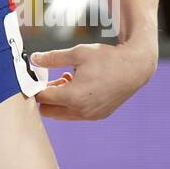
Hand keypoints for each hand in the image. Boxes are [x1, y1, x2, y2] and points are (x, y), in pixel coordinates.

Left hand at [30, 40, 156, 120]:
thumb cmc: (107, 58)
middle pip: (48, 111)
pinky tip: (80, 86)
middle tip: (54, 79)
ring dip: (59, 101)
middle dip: (47, 96)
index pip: (42, 98)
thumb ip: (52, 58)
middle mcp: (81, 110)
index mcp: (73, 96)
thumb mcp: (77, 53)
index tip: (37, 76)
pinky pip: (76, 114)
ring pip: (62, 114)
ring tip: (69, 80)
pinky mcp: (99, 115)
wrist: (135, 68)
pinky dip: (72, 104)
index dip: (36, 86)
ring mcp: (91, 115)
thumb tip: (34, 58)